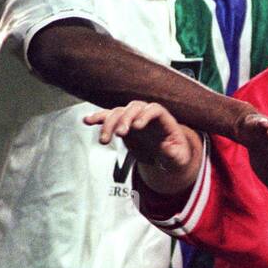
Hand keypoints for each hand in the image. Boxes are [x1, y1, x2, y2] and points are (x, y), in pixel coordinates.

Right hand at [84, 101, 198, 184]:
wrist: (165, 158)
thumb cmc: (175, 156)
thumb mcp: (179, 159)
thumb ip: (174, 154)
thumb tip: (166, 148)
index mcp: (163, 120)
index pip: (154, 109)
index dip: (145, 115)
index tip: (137, 127)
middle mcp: (147, 115)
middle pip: (134, 108)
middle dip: (125, 119)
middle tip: (120, 134)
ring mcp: (133, 118)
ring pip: (118, 112)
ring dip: (109, 123)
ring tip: (103, 140)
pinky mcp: (122, 125)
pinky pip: (109, 118)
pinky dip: (98, 119)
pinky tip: (87, 121)